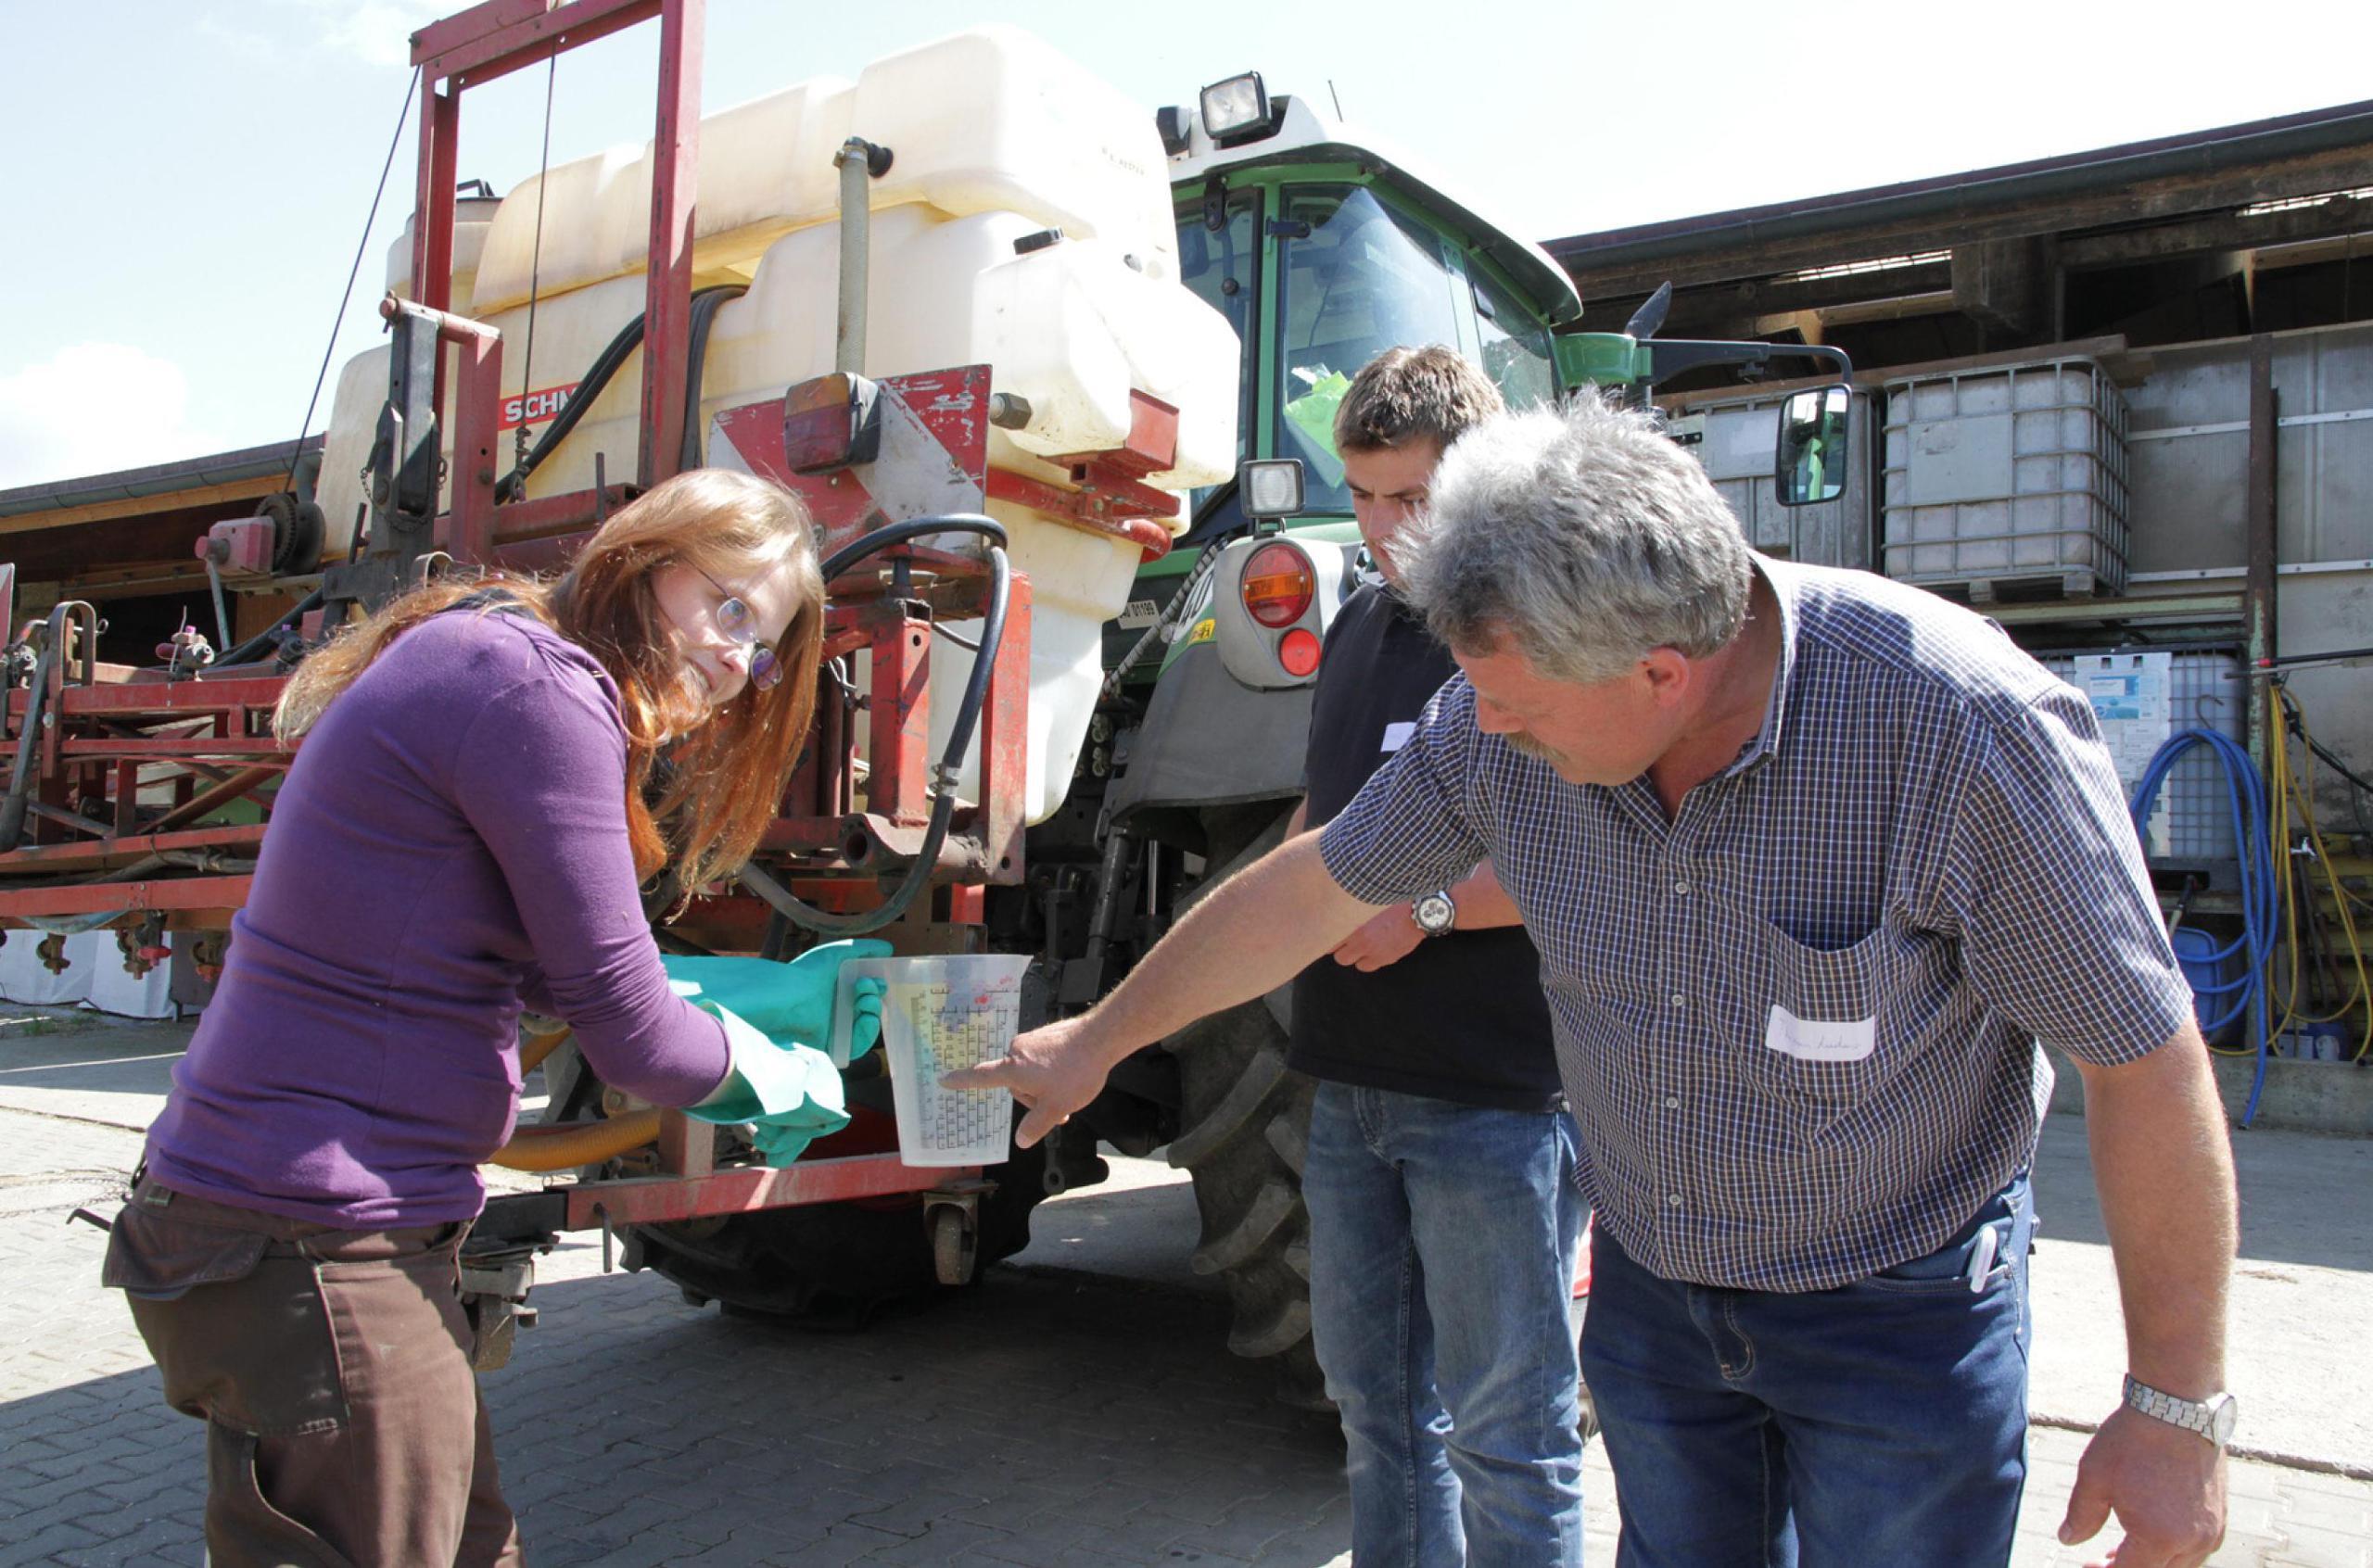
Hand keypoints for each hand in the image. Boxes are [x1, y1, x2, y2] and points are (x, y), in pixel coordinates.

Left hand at [775, 938, 892, 1050]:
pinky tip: (866, 1018)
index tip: (878, 980)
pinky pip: (858, 1046)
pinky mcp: (833, 1047)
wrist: (787, 995)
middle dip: (875, 996)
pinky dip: (868, 1033)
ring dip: (874, 1011)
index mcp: (838, 990)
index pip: (867, 993)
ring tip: (863, 1000)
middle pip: (870, 1009)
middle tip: (865, 986)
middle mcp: (838, 1010)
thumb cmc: (809, 971)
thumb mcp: (839, 952)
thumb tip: (889, 949)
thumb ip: (865, 949)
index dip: (877, 987)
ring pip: (868, 1027)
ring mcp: (836, 1030)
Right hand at [940, 1015, 1114, 1148]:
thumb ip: (1036, 1126)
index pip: (981, 1077)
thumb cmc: (1076, 1073)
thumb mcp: (1056, 1108)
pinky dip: (1052, 1071)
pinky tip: (1072, 1074)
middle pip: (1015, 1082)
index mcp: (1013, 1069)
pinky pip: (1042, 1059)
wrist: (1101, 1038)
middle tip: (1058, 1108)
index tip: (943, 1079)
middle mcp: (1018, 1051)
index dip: (961, 1081)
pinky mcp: (1047, 1035)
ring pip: (1030, 1071)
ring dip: (1044, 1085)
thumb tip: (1021, 1140)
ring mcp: (1033, 1040)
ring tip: (1069, 1090)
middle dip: (1033, 1097)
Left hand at [1330, 903, 1424, 971]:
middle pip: (1339, 955)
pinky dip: (1368, 961)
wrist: (1419, 912)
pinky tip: (1373, 951)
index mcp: (1354, 921)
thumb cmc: (1395, 901)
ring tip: (1361, 947)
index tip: (1330, 936)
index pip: (1330, 938)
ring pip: (1352, 963)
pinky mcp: (1384, 958)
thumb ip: (1353, 910)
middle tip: (1346, 943)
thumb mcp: (1370, 900)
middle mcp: (1360, 939)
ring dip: (1354, 956)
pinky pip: (1367, 967)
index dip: (1329, 938)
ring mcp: (1372, 951)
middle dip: (1341, 950)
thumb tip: (1341, 911)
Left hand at [2058, 1406, 2226, 1566]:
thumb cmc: (2133, 1441)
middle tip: (2101, 1561)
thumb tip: (2068, 1540)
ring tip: (2121, 1552)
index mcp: (2159, 1538)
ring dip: (2152, 1562)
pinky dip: (2173, 1550)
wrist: (2177, 1408)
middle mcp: (2192, 1542)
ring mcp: (2212, 1531)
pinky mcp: (2220, 1516)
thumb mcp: (2095, 1478)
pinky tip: (2152, 1535)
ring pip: (2181, 1565)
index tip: (2086, 1566)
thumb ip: (2081, 1516)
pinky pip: (2197, 1549)